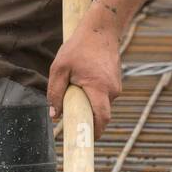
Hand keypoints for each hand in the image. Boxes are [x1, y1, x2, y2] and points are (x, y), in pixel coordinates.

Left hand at [46, 13, 121, 138]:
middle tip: (72, 114)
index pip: (102, 118)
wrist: (101, 29)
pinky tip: (84, 79)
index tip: (87, 141)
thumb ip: (55, 92)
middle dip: (88, 118)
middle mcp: (112, 90)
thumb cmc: (78, 47)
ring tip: (77, 85)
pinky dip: (93, 95)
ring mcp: (116, 86)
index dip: (95, 132)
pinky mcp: (116, 82)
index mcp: (98, 88)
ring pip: (101, 104)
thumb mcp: (59, 68)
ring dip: (88, 103)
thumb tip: (55, 115)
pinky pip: (103, 96)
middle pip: (101, 114)